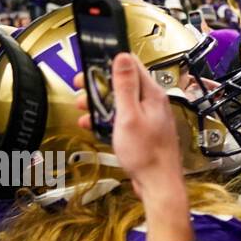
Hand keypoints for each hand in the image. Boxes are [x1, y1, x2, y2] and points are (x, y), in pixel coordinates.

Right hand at [75, 53, 192, 240]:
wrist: (158, 183)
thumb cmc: (146, 153)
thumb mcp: (129, 116)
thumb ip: (125, 86)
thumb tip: (122, 58)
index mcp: (152, 95)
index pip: (132, 66)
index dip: (109, 64)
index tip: (90, 67)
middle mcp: (153, 103)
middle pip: (125, 84)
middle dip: (101, 85)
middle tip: (81, 89)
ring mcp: (149, 117)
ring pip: (122, 102)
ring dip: (101, 103)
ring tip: (83, 107)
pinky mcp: (144, 131)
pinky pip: (123, 118)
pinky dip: (108, 119)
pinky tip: (93, 125)